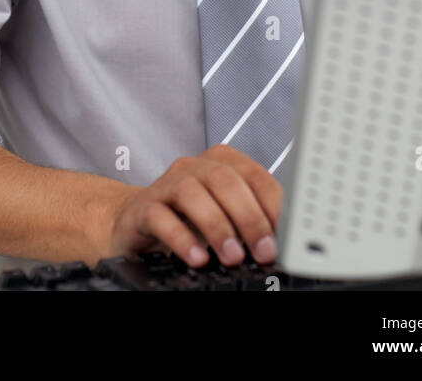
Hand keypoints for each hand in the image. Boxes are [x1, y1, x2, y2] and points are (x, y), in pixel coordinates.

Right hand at [103, 145, 281, 268]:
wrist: (136, 220)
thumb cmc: (188, 218)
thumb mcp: (224, 215)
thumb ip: (249, 219)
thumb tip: (279, 242)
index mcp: (220, 162)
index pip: (253, 174)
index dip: (272, 203)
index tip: (284, 234)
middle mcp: (193, 167)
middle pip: (224, 180)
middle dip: (248, 217)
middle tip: (263, 251)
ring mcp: (165, 184)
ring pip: (191, 193)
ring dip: (217, 227)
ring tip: (233, 257)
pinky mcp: (143, 208)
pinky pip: (160, 217)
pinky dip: (181, 238)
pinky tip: (197, 258)